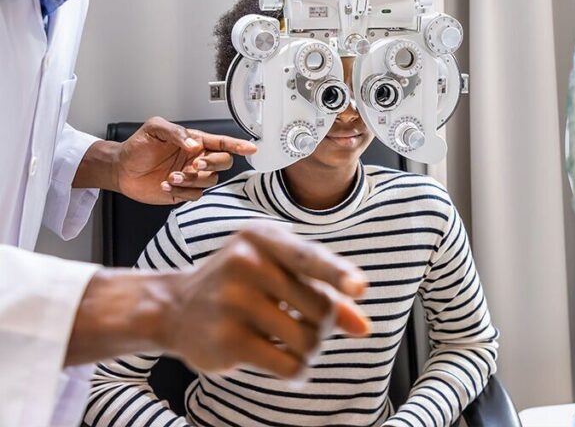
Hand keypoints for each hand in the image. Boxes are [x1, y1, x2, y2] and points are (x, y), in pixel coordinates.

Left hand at [114, 116, 256, 203]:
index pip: (222, 143)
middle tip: (195, 164)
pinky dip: (181, 191)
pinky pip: (195, 195)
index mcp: (195, 142)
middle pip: (223, 163)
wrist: (121, 169)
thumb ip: (176, 133)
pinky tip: (164, 184)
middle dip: (212, 164)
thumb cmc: (137, 146)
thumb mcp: (154, 128)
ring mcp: (191, 176)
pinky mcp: (183, 192)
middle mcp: (197, 159)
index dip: (238, 145)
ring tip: (171, 176)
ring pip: (210, 181)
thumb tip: (195, 145)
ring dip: (192, 179)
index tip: (251, 148)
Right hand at [157, 223, 370, 376]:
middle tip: (309, 328)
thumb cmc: (242, 287)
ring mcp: (232, 301)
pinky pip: (287, 364)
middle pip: (321, 307)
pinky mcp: (226, 339)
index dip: (337, 273)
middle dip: (325, 325)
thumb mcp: (280, 275)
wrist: (174, 308)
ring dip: (312, 351)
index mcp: (263, 237)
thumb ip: (324, 294)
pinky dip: (299, 372)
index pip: (308, 257)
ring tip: (298, 347)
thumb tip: (363, 328)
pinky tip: (293, 369)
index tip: (360, 288)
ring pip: (307, 339)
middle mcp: (245, 263)